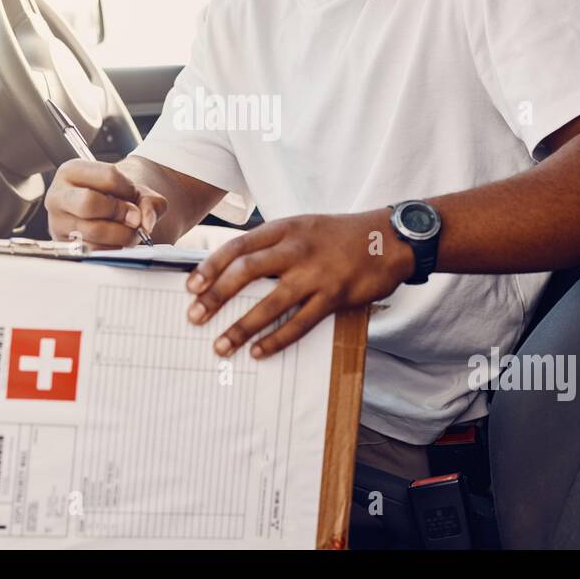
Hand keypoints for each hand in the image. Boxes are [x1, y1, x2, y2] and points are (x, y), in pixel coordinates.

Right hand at [45, 159, 167, 247]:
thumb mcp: (135, 191)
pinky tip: (117, 241)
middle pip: (90, 203)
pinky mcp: (65, 246)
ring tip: (129, 230)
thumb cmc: (116, 197)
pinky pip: (93, 251)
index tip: (133, 194)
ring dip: (122, 234)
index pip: (108, 176)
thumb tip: (146, 222)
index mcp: (71, 171)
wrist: (103, 212)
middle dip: (120, 212)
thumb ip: (149, 201)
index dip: (129, 188)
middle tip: (134, 218)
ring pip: (93, 231)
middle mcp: (58, 196)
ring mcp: (58, 223)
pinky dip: (113, 249)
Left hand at [186, 211, 414, 358]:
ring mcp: (316, 273)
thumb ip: (271, 245)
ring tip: (222, 346)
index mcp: (284, 229)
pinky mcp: (334, 295)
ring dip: (242, 326)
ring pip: (271, 303)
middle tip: (195, 317)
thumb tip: (231, 269)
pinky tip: (259, 351)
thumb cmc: (338, 235)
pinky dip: (276, 339)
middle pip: (247, 272)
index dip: (211, 266)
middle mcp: (297, 248)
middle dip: (216, 296)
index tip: (191, 286)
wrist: (388, 239)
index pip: (238, 246)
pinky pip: (300, 322)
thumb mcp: (302, 227)